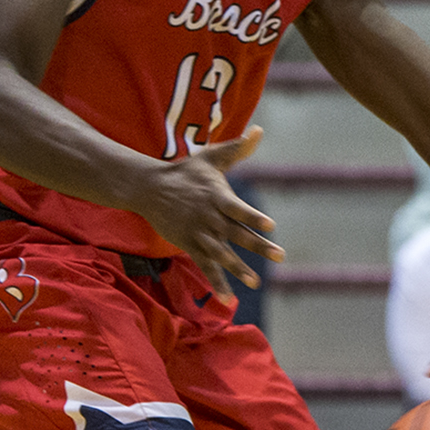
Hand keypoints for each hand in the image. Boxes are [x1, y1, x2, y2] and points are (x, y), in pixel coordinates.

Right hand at [131, 126, 284, 296]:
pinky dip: (216, 283)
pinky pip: (205, 267)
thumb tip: (259, 130)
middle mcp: (210, 218)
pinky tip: (228, 299)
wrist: (149, 188)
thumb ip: (238, 147)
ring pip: (222, 255)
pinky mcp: (189, 246)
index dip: (253, 217)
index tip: (270, 225)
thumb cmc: (186, 171)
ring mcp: (199, 234)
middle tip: (280, 256)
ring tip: (257, 281)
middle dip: (259, 246)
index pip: (239, 209)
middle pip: (238, 235)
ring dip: (239, 269)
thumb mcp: (211, 157)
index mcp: (218, 197)